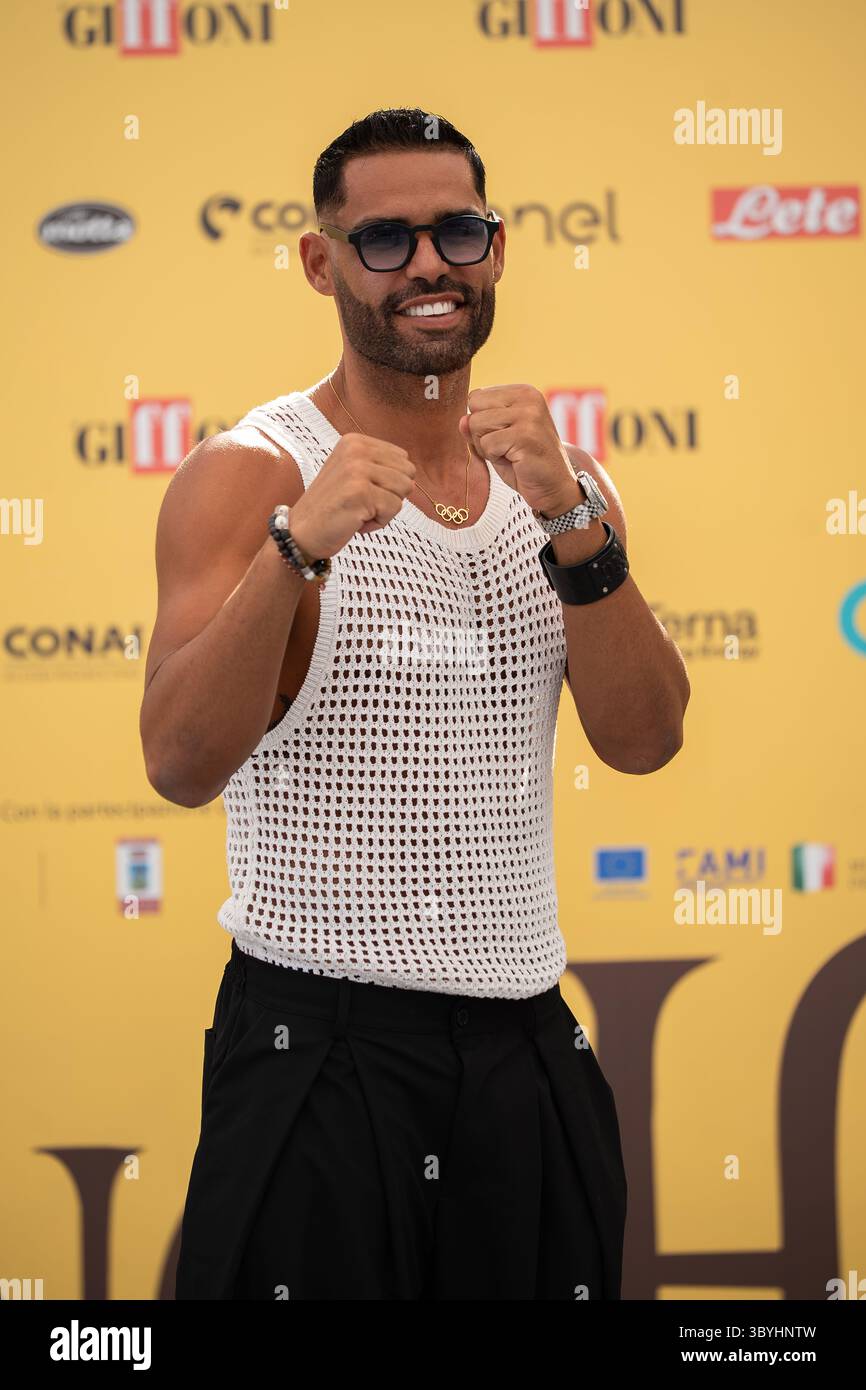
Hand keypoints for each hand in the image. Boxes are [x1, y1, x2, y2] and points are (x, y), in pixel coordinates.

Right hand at [288, 432, 415, 559]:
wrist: (301, 532)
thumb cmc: (332, 508)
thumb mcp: (353, 475)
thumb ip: (380, 468)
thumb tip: (412, 477)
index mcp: (355, 442)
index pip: (402, 458)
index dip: (389, 482)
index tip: (362, 491)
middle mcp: (356, 450)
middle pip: (407, 473)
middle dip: (391, 494)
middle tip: (362, 503)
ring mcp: (357, 470)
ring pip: (404, 491)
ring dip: (386, 509)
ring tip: (359, 511)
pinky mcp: (361, 492)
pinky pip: (394, 508)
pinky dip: (379, 522)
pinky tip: (356, 522)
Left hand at [458, 384, 579, 515]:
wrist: (554, 487)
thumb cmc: (524, 463)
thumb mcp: (496, 439)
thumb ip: (477, 426)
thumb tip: (462, 421)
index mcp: (523, 392)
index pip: (476, 397)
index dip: (482, 422)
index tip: (505, 435)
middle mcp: (528, 397)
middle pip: (474, 408)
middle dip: (482, 433)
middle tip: (507, 447)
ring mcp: (529, 415)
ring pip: (477, 425)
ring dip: (488, 447)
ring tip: (511, 454)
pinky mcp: (526, 435)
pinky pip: (487, 444)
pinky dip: (495, 458)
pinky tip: (516, 461)